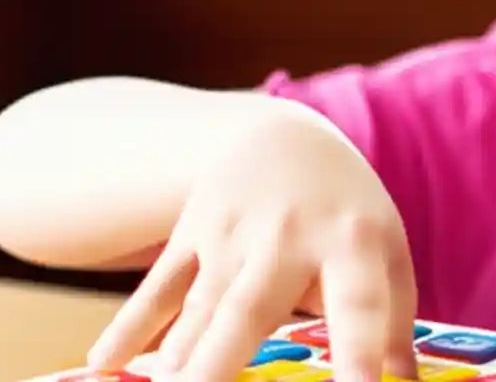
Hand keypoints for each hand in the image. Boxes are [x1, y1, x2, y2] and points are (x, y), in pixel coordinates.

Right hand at [85, 112, 418, 381]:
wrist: (284, 137)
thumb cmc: (347, 214)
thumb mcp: (385, 254)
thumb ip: (393, 325)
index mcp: (353, 246)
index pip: (359, 311)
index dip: (360, 361)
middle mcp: (288, 238)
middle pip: (249, 308)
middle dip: (222, 361)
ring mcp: (233, 234)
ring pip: (197, 305)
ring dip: (176, 354)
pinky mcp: (192, 233)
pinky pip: (157, 286)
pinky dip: (128, 326)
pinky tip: (101, 367)